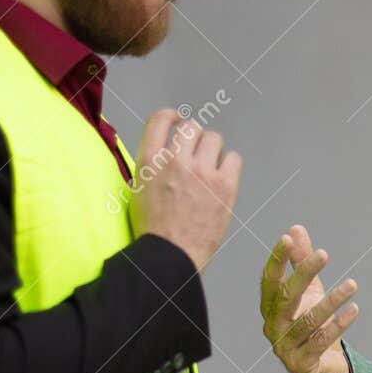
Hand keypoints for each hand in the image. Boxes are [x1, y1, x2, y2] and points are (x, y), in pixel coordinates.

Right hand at [129, 107, 241, 272]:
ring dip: (211, 150)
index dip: (171, 116)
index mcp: (149, 161)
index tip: (177, 121)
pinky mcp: (224, 185)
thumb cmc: (154, 230)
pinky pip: (233, 158)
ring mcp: (202, 172)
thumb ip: (150, 166)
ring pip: (214, 139)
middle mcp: (175, 160)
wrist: (172, 256)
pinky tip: (221, 179)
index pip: (160, 119)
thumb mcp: (138, 190)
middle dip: (194, 138)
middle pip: (192, 127)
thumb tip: (163, 151)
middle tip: (195, 154)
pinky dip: (228, 165)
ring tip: (208, 169)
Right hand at [259, 225, 358, 372]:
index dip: (277, 259)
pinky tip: (354, 309)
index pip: (269, 281)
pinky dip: (338, 325)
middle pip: (286, 298)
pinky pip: (321, 341)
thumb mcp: (309, 292)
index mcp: (269, 309)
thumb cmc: (312, 326)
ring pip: (308, 321)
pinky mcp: (302, 364)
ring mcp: (285, 348)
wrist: (322, 369)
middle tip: (324, 254)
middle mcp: (272, 328)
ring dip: (332, 301)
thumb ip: (300, 262)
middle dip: (304, 274)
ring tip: (353, 284)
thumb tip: (296, 228)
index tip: (288, 237)